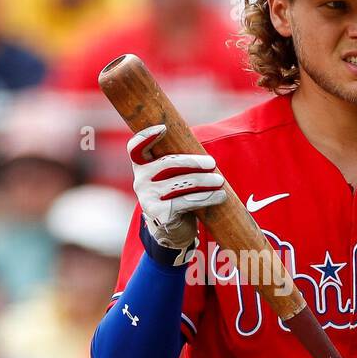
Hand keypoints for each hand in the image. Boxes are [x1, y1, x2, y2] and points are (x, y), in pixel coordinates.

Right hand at [128, 124, 226, 251]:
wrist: (171, 229)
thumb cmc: (175, 195)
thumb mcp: (172, 176)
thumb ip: (178, 161)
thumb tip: (203, 147)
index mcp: (142, 166)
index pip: (135, 147)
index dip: (146, 136)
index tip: (163, 128)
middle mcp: (140, 180)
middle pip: (167, 163)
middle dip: (193, 162)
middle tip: (212, 164)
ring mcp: (148, 197)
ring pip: (181, 183)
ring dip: (204, 182)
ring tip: (219, 181)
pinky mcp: (160, 213)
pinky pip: (187, 201)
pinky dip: (207, 198)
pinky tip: (220, 196)